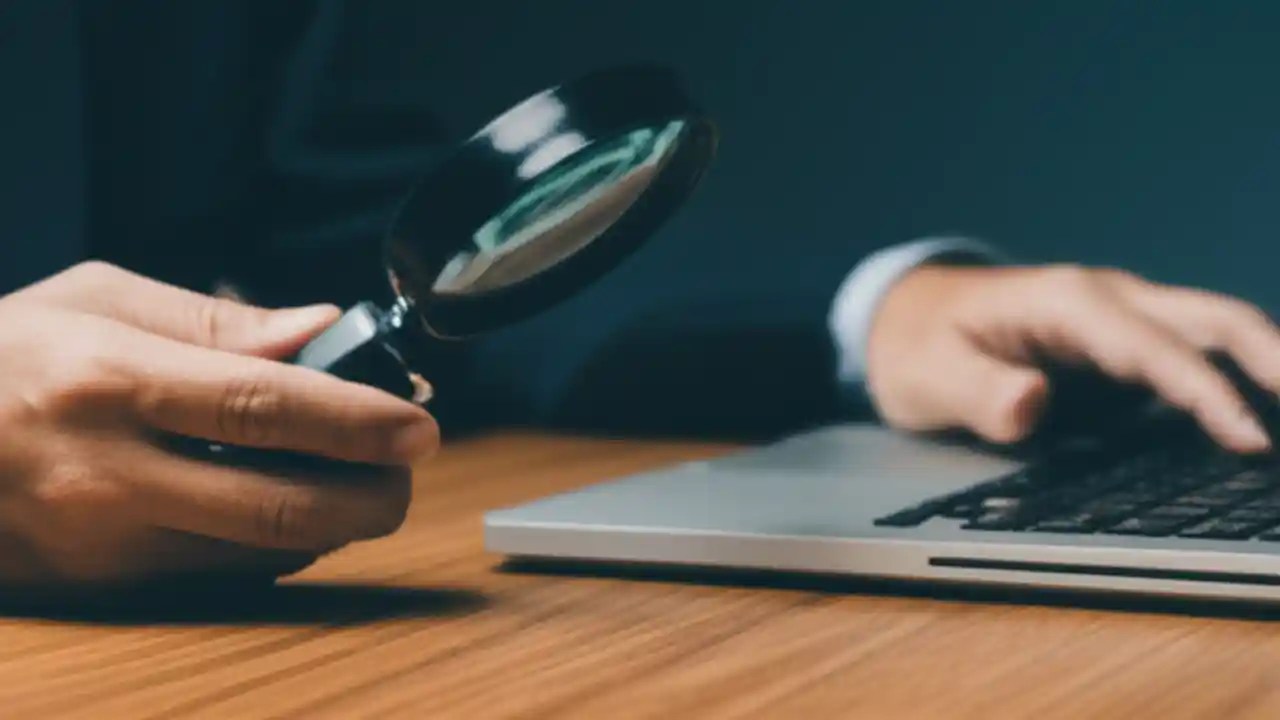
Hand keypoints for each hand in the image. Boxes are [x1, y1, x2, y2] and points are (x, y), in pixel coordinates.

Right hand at [0, 262, 438, 592]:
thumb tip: (316, 329)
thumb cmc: (5, 353)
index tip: (417, 425)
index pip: (260, 407)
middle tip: (409, 467)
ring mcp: (105, 541)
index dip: (353, 420)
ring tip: (363, 475)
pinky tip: (294, 501)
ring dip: (335, 519)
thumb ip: (214, 320)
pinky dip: (280, 541)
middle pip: (276, 505)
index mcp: (109, 380)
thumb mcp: (95, 298)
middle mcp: (109, 472)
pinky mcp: (105, 583)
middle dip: (370, 494)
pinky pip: (224, 571)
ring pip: (261, 551)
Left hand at [867, 263, 1279, 452]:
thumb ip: (978, 393)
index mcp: (1066, 303)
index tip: (1247, 438)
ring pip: (1212, 330)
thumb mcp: (927, 376)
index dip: (1205, 392)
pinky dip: (1232, 380)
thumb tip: (1031, 406)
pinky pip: (1190, 354)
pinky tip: (1255, 420)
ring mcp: (1118, 317)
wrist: (902, 319)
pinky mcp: (1119, 343)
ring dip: (1265, 365)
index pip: (1154, 347)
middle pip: (1212, 318)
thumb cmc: (914, 347)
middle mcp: (1105, 299)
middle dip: (1273, 359)